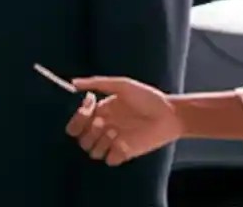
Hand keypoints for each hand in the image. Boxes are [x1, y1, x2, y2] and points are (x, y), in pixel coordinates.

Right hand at [65, 76, 182, 166]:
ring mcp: (113, 142)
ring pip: (91, 151)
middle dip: (86, 131)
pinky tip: (122, 142)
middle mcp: (104, 128)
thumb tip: (73, 83)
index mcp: (100, 112)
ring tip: (114, 132)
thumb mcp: (122, 85)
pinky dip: (111, 152)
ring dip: (98, 141)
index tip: (90, 105)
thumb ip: (98, 83)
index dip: (79, 116)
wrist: (170, 114)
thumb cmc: (147, 97)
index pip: (77, 120)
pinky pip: (109, 160)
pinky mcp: (124, 154)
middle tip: (102, 122)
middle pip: (81, 138)